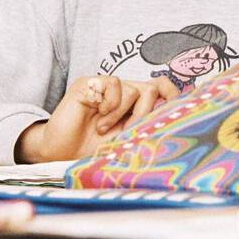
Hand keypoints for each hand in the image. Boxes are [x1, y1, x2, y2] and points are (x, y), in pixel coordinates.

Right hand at [15, 74, 178, 162]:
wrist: (59, 154)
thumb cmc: (91, 149)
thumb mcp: (125, 142)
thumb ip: (145, 129)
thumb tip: (173, 126)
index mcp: (134, 104)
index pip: (162, 87)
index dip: (172, 94)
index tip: (179, 107)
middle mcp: (122, 91)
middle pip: (152, 88)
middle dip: (147, 113)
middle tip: (131, 132)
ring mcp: (105, 86)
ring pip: (133, 89)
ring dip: (122, 114)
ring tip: (103, 130)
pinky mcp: (90, 83)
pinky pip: (113, 84)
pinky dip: (111, 105)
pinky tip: (99, 118)